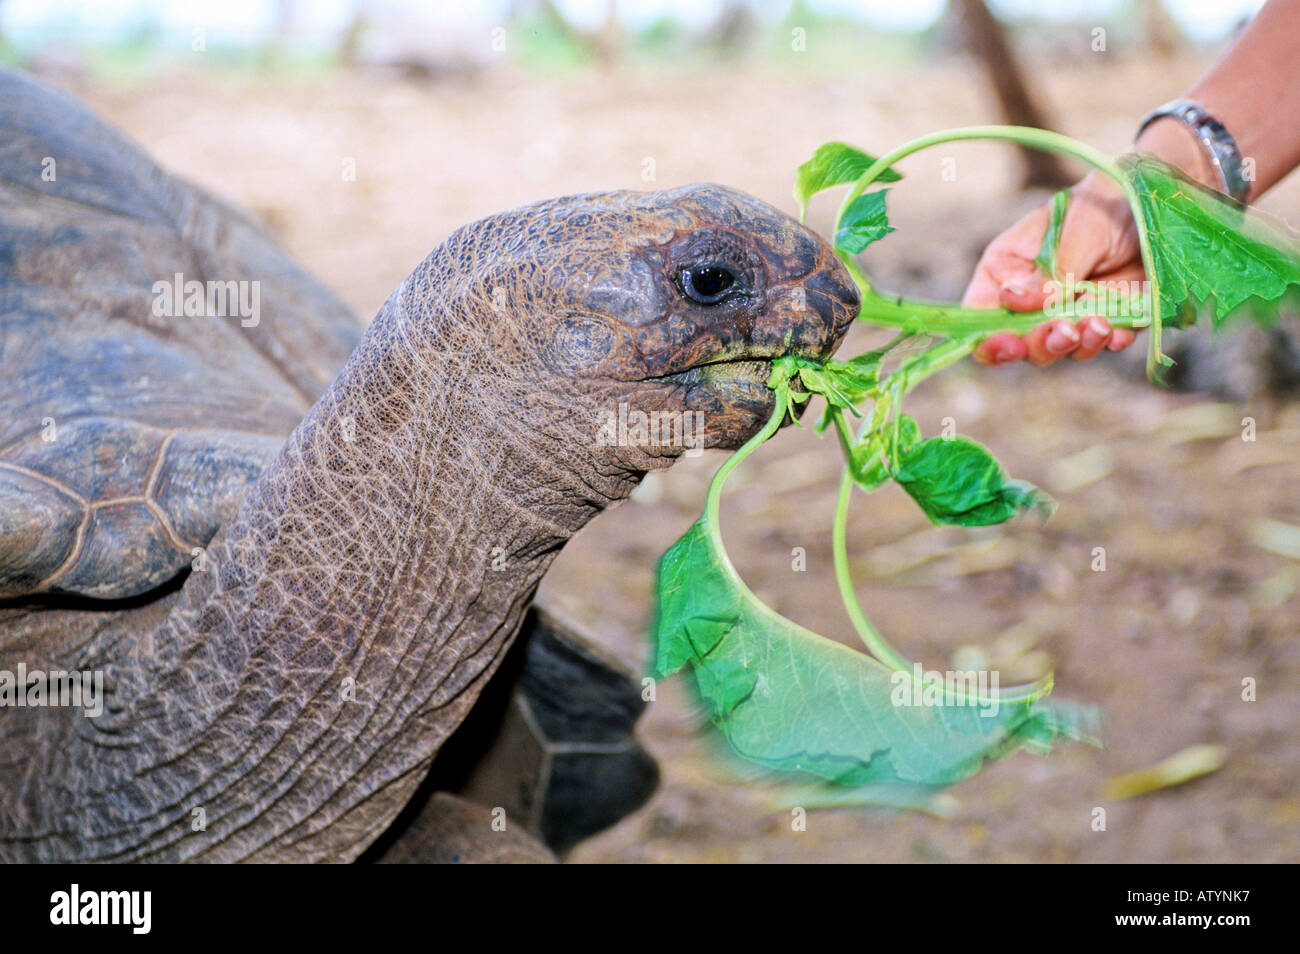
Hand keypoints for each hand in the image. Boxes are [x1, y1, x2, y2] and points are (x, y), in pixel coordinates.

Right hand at [963, 171, 1141, 365]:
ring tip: (1100, 324)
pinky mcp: (1105, 319)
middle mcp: (1030, 299)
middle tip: (1066, 331)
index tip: (1010, 344)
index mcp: (1007, 271)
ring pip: (1060, 349)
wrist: (1157, 203)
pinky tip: (1119, 330)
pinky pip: (1101, 343)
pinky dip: (1110, 341)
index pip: (979, 315)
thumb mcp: (1075, 233)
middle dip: (1042, 344)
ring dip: (1078, 345)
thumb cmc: (1104, 204)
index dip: (987, 338)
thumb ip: (1048, 273)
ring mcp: (1067, 313)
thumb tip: (1009, 300)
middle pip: (1019, 342)